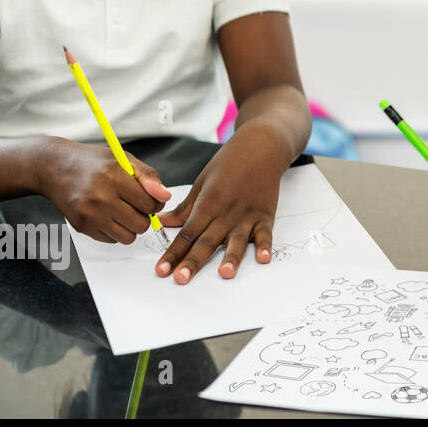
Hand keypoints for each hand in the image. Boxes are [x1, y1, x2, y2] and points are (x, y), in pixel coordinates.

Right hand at [38, 140, 170, 243]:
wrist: (55, 168)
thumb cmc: (93, 163)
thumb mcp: (124, 159)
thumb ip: (149, 176)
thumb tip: (165, 196)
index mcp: (114, 178)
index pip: (150, 204)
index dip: (155, 202)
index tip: (148, 197)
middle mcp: (101, 198)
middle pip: (141, 224)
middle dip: (144, 216)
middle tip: (135, 204)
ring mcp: (89, 215)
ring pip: (128, 237)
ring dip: (130, 227)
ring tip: (122, 210)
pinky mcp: (81, 227)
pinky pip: (111, 240)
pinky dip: (114, 231)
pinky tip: (107, 215)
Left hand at [155, 125, 283, 283]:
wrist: (262, 147)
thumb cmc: (230, 162)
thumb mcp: (202, 181)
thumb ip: (186, 207)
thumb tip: (164, 223)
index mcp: (208, 203)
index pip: (187, 232)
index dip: (173, 253)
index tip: (162, 270)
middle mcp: (226, 211)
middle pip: (207, 241)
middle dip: (193, 261)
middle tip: (181, 279)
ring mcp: (247, 214)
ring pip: (236, 240)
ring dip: (231, 257)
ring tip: (225, 273)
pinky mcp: (265, 215)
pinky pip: (265, 233)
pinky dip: (264, 246)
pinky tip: (262, 259)